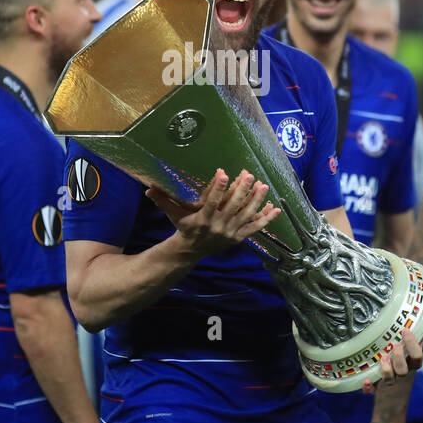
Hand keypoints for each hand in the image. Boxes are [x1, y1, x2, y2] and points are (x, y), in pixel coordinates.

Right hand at [144, 169, 279, 258]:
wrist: (192, 250)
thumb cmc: (184, 226)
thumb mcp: (173, 214)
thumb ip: (162, 200)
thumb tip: (147, 188)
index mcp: (203, 219)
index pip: (211, 202)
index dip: (217, 188)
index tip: (223, 173)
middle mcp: (218, 226)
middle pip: (233, 207)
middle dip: (241, 190)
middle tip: (249, 174)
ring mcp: (231, 233)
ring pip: (246, 215)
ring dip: (256, 201)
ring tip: (264, 186)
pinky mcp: (239, 237)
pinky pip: (255, 228)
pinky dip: (266, 219)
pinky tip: (275, 208)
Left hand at [361, 324, 422, 392]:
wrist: (394, 382)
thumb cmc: (407, 355)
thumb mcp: (418, 340)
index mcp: (412, 362)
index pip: (417, 357)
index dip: (413, 346)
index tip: (405, 331)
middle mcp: (401, 372)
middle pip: (404, 370)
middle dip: (399, 359)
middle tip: (394, 345)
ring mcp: (389, 380)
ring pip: (389, 379)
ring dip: (386, 370)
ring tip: (383, 357)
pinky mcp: (375, 385)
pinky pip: (371, 390)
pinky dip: (368, 388)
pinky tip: (365, 382)